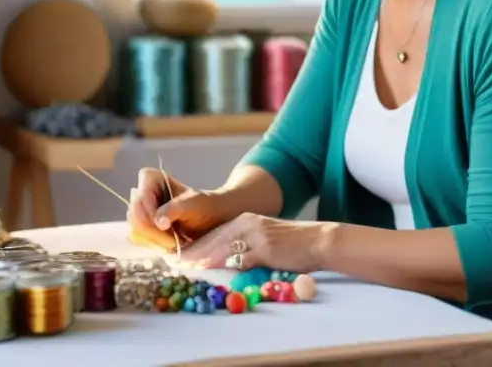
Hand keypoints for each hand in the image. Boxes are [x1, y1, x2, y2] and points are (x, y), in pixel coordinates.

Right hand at [126, 167, 230, 249]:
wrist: (213, 218)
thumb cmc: (205, 205)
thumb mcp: (193, 204)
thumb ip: (175, 210)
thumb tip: (159, 222)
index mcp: (151, 178)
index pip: (140, 198)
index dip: (150, 213)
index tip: (166, 225)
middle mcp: (142, 193)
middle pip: (135, 216)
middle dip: (153, 231)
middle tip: (173, 239)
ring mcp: (141, 211)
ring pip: (135, 230)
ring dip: (155, 240)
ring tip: (174, 240)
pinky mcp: (143, 227)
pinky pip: (139, 239)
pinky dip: (154, 244)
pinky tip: (169, 242)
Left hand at [177, 212, 334, 273]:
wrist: (318, 240)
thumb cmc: (293, 243)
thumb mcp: (265, 237)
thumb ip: (245, 245)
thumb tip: (225, 261)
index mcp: (246, 219)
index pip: (214, 233)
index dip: (196, 244)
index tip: (179, 255)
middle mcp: (247, 223)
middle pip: (213, 238)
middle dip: (192, 251)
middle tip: (172, 262)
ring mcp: (255, 235)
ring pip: (221, 246)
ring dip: (201, 258)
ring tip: (183, 267)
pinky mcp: (264, 248)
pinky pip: (239, 258)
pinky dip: (222, 265)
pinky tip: (210, 272)